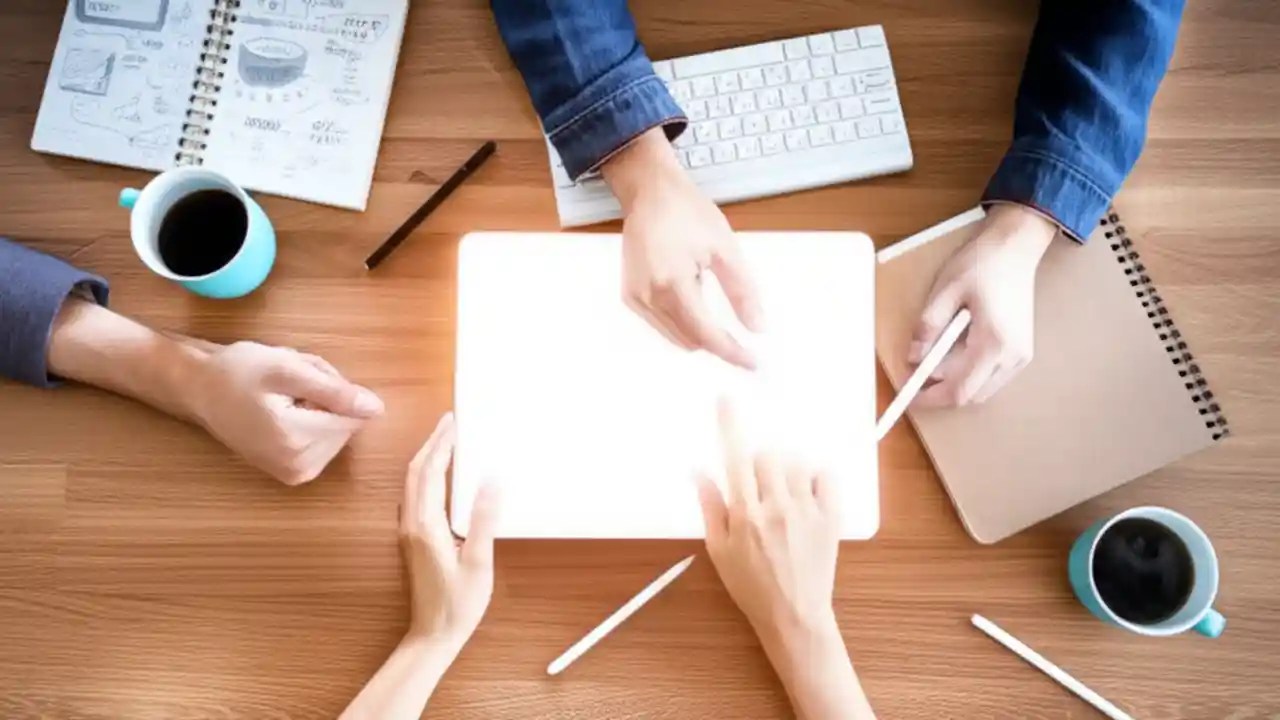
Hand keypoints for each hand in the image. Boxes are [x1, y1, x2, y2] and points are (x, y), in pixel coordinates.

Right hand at [186, 340, 383, 484]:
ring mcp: (295, 474)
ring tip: (284, 398)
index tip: (301, 381)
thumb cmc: (238, 372)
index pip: (352, 417)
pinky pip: (324, 442)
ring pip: (337, 432)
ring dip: (320, 410)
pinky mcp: (293, 474)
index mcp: (297, 442)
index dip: (334, 390)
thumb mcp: (288, 370)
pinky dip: (312, 423)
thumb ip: (336, 391)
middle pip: (346, 425)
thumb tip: (377, 408)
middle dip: (328, 400)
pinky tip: (283, 412)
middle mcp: (299, 467)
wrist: (200, 390)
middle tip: (290, 386)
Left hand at [338, 414, 497, 719]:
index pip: (430, 472)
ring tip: (447, 441)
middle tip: (450, 422)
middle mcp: (411, 523)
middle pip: (416, 472)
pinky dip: (426, 476)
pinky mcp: (413, 540)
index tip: (453, 421)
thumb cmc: (457, 604)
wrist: (432, 636)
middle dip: (432, 443)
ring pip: (412, 483)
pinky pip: (415, 496)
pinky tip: (441, 477)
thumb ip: (483, 520)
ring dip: (427, 457)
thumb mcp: (478, 562)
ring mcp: (409, 532)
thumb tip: (491, 481)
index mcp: (426, 524)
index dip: (441, 443)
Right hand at [602, 127, 763, 368]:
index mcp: (672, 283)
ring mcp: (635, 298)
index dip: (732, 352)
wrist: (650, 192)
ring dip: (699, 331)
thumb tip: (758, 329)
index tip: (754, 363)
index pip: (706, 334)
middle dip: (717, 343)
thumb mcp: (725, 248)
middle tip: (743, 336)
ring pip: (675, 337)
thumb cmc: (688, 212)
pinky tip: (689, 292)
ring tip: (707, 292)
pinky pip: (661, 324)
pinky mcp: (629, 296)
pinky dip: (682, 321)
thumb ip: (743, 292)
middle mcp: (647, 297)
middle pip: (690, 340)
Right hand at [695, 399, 874, 719]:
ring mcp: (807, 510)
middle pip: (767, 454)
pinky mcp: (830, 517)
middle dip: (758, 461)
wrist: (794, 614)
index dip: (729, 425)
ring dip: (784, 468)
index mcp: (745, 514)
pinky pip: (825, 476)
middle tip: (757, 484)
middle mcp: (777, 507)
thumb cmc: (751, 585)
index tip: (726, 400)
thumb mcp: (719, 550)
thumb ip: (710, 507)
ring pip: (795, 462)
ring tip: (781, 492)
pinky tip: (805, 492)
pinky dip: (814, 475)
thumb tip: (699, 471)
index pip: (734, 457)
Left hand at [910, 204, 1056, 406]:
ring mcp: (1021, 356)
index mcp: (994, 342)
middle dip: (941, 392)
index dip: (931, 398)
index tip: (909, 395)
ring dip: (956, 384)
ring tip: (932, 363)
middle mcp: (1013, 356)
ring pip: (983, 389)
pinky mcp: (1022, 351)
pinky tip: (954, 356)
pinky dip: (970, 375)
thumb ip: (928, 326)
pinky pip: (993, 377)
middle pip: (972, 395)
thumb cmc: (982, 264)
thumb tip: (913, 357)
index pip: (960, 390)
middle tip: (915, 376)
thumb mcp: (946, 290)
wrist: (1016, 247)